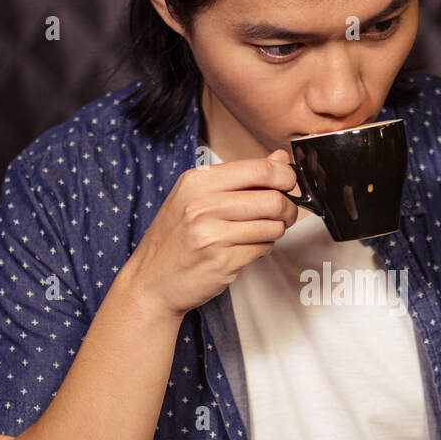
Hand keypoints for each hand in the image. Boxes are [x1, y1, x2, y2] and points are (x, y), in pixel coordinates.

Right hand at [121, 149, 299, 319]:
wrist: (151, 281)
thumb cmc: (175, 238)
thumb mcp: (197, 197)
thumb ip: (242, 176)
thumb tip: (281, 158)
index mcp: (197, 182)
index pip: (259, 169)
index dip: (285, 176)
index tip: (289, 184)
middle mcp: (202, 206)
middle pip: (273, 199)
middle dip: (288, 207)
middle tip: (285, 212)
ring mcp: (212, 235)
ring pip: (273, 226)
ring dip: (276, 230)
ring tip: (261, 231)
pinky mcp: (223, 262)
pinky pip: (263, 249)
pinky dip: (263, 248)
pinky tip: (246, 247)